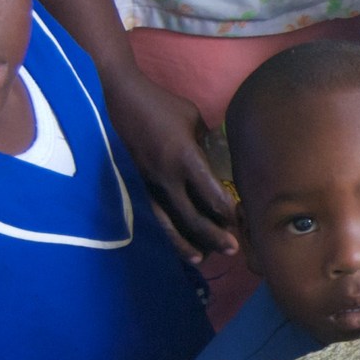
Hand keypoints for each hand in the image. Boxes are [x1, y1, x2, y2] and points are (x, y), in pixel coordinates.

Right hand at [102, 67, 238, 262]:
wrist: (119, 100)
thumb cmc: (161, 106)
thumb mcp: (193, 119)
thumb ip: (206, 144)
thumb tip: (219, 161)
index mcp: (185, 157)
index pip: (210, 193)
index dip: (227, 211)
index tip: (240, 220)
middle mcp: (166, 176)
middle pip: (192, 216)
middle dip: (213, 235)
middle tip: (233, 249)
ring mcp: (149, 184)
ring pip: (170, 223)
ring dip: (188, 243)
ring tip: (205, 259)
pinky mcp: (137, 186)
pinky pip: (156, 216)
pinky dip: (169, 234)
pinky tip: (180, 246)